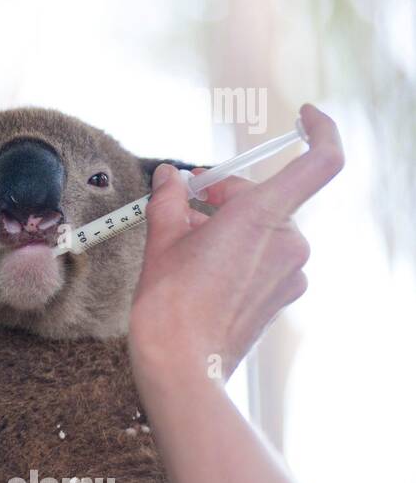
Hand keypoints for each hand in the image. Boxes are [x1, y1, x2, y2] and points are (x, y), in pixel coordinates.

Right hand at [129, 104, 343, 383]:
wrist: (181, 365)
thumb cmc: (170, 305)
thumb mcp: (162, 239)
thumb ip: (171, 200)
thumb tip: (170, 179)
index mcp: (262, 217)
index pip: (319, 161)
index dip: (320, 131)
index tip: (305, 116)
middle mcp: (288, 242)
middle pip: (268, 197)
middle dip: (226, 195)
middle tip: (186, 202)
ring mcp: (290, 272)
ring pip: (263, 230)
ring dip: (229, 227)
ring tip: (184, 245)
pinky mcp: (283, 295)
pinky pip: (264, 258)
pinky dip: (237, 253)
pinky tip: (201, 270)